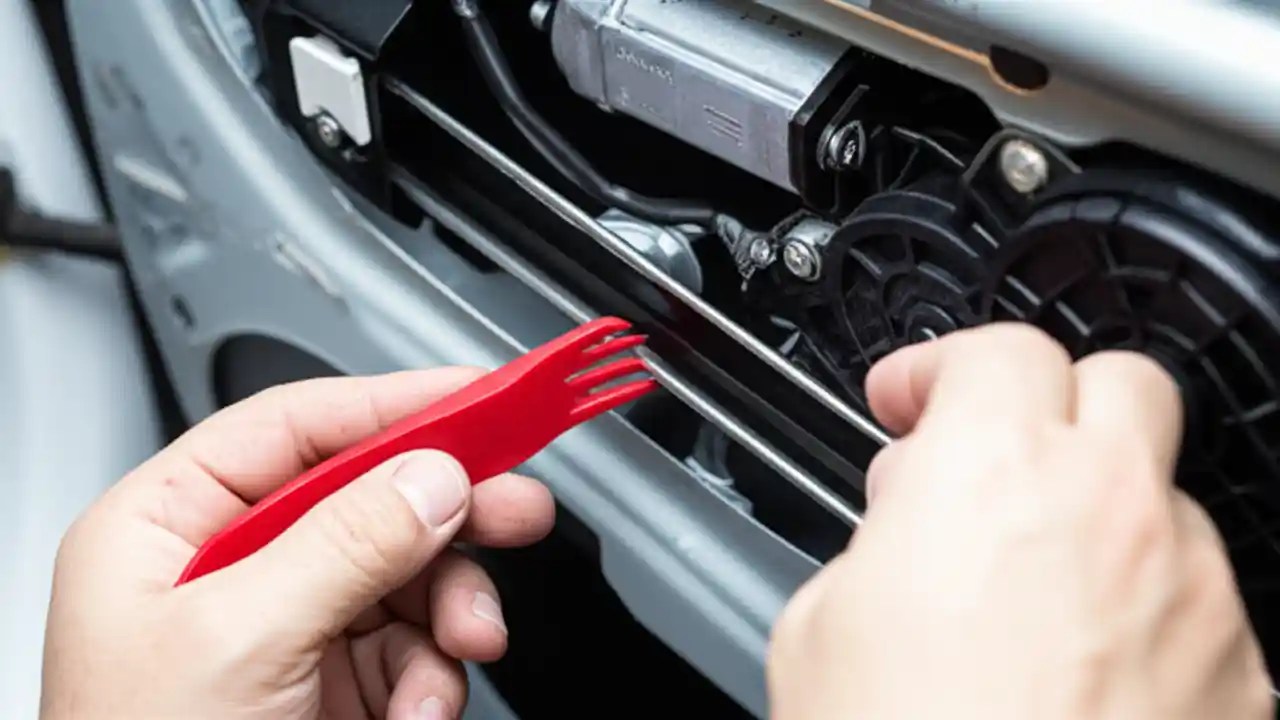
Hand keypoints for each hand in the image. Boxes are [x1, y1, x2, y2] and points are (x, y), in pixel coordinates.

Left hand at [40, 367, 554, 719]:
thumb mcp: (241, 641)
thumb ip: (346, 545)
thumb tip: (431, 479)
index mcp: (167, 527)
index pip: (299, 429)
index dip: (395, 405)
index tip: (480, 398)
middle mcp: (227, 567)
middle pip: (369, 496)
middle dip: (448, 513)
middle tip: (519, 509)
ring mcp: (284, 628)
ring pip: (407, 576)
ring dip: (451, 613)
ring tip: (468, 642)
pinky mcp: (328, 685)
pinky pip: (413, 649)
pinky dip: (436, 676)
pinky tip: (419, 707)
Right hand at [767, 324, 1273, 718]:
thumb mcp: (818, 629)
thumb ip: (877, 542)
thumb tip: (906, 524)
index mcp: (993, 477)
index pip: (996, 352)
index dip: (938, 369)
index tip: (908, 406)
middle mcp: (1114, 515)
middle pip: (1121, 384)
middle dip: (1051, 403)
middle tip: (990, 458)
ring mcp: (1195, 596)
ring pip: (1167, 497)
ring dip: (1101, 513)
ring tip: (1030, 593)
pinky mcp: (1245, 681)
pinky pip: (1203, 602)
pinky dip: (1147, 610)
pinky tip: (1081, 676)